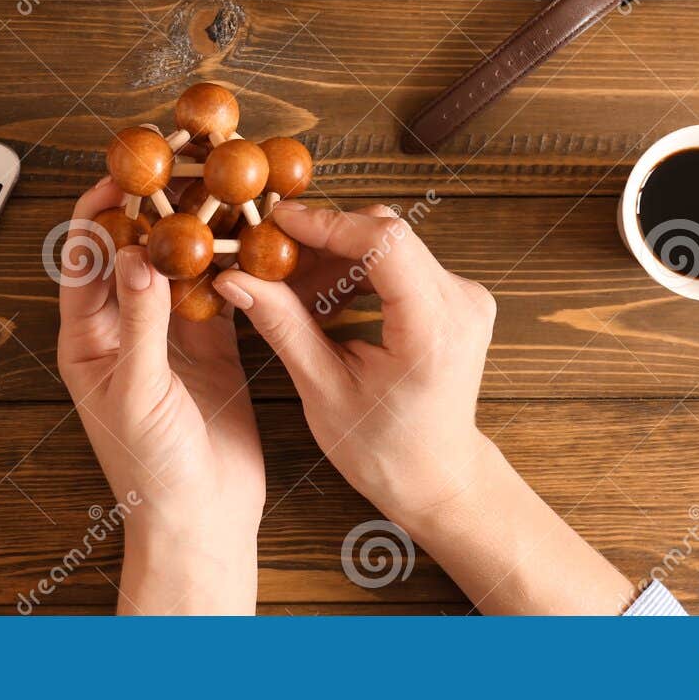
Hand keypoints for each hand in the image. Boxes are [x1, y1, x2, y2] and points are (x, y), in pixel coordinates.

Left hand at [57, 179, 263, 613]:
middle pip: (138, 246)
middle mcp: (125, 325)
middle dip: (158, 203)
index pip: (86, 254)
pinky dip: (233, 261)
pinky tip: (252, 230)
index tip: (128, 167)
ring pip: (182, 262)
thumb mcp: (139, 392)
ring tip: (223, 180)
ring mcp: (170, 332)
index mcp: (87, 336)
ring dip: (200, 225)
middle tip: (184, 158)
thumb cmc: (151, 470)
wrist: (202, 519)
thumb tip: (138, 256)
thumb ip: (140, 323)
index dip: (104, 206)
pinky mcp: (213, 344)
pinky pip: (220, 290)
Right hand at [215, 203, 495, 525]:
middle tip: (270, 259)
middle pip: (386, 235)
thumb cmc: (383, 449)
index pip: (384, 243)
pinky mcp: (455, 296)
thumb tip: (234, 278)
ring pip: (389, 243)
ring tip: (291, 288)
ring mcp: (464, 295)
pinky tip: (321, 297)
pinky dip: (355, 269)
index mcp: (433, 329)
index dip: (327, 224)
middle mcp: (461, 302)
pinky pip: (399, 261)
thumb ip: (283, 325)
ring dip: (335, 255)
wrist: (437, 476)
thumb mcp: (323, 390)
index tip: (276, 223)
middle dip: (322, 240)